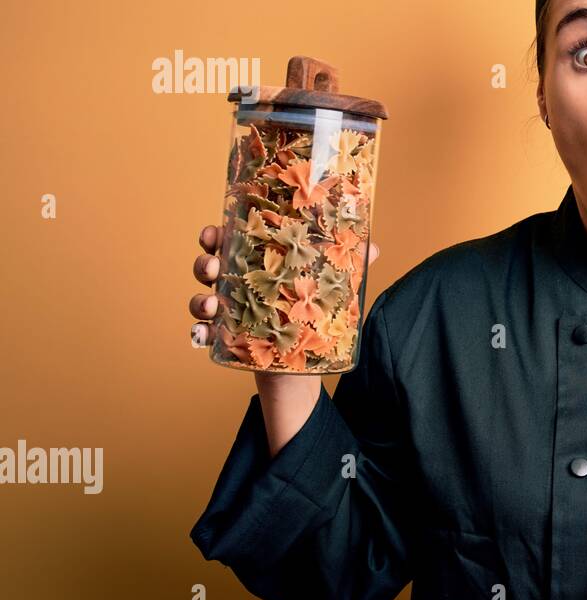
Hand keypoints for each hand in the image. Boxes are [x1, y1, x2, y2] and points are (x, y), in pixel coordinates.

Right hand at [189, 224, 379, 361]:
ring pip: (204, 298)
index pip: (232, 243)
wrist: (303, 369)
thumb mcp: (330, 293)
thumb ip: (348, 270)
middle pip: (211, 266)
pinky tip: (205, 333)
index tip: (214, 230)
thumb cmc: (313, 319)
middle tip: (212, 264)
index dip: (217, 234)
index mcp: (259, 267)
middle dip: (205, 261)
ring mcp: (230, 313)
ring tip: (212, 302)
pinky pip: (205, 334)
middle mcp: (239, 287)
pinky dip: (200, 331)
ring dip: (200, 297)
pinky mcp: (229, 340)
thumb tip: (373, 247)